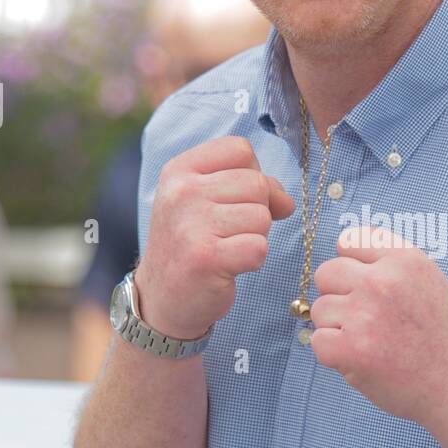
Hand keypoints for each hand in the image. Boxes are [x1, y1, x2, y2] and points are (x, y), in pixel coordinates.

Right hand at [135, 135, 294, 338]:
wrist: (161, 298)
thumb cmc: (191, 244)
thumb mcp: (206, 201)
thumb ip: (249, 186)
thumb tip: (287, 201)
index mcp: (179, 170)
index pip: (240, 149)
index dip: (252, 174)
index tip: (234, 199)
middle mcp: (181, 192)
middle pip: (257, 183)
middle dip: (257, 210)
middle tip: (230, 232)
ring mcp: (191, 225)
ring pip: (262, 216)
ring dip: (255, 236)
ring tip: (227, 248)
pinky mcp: (206, 258)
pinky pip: (259, 247)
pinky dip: (254, 260)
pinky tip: (230, 265)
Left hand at [310, 225, 447, 424]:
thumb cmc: (440, 335)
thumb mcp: (427, 280)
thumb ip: (389, 263)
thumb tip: (343, 255)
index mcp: (403, 260)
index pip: (349, 241)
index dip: (351, 265)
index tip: (365, 286)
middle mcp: (382, 281)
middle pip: (326, 273)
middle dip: (338, 295)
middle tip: (363, 318)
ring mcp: (364, 314)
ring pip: (319, 309)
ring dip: (336, 327)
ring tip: (369, 342)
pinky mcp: (350, 349)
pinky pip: (317, 341)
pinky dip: (333, 354)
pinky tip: (361, 359)